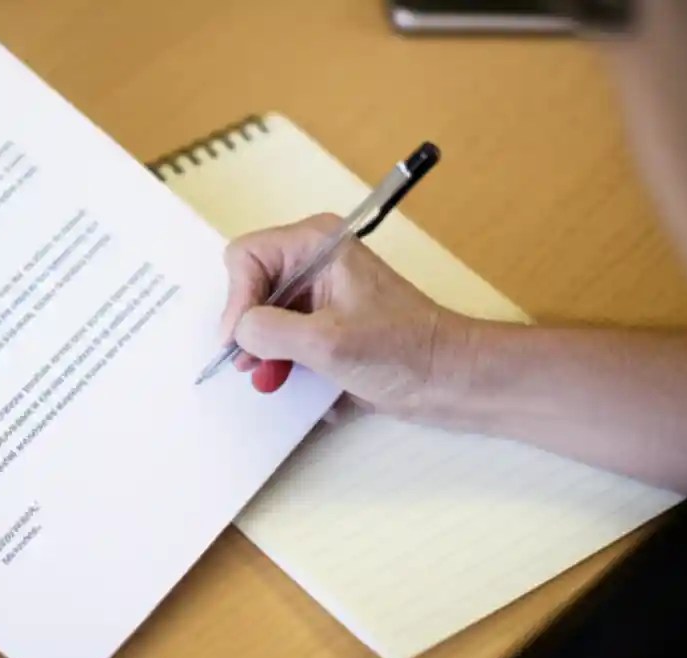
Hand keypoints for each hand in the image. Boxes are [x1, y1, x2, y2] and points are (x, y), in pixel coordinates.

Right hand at [220, 213, 472, 417]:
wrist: (450, 380)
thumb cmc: (401, 351)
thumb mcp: (326, 342)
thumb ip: (270, 331)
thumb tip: (236, 334)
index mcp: (316, 244)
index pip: (246, 258)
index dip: (237, 300)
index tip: (239, 343)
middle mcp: (312, 262)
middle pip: (249, 287)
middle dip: (247, 329)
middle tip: (250, 366)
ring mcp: (317, 295)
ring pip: (262, 317)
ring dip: (261, 351)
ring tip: (271, 379)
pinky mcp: (322, 326)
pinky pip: (281, 338)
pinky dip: (280, 361)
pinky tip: (293, 383)